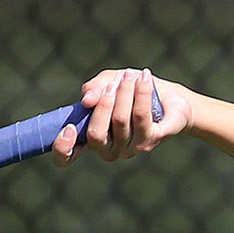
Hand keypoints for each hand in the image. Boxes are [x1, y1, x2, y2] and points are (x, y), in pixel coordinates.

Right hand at [54, 67, 191, 165]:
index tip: (69, 128)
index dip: (63, 148)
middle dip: (103, 103)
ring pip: (120, 121)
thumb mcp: (108, 82)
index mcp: (92, 139)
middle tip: (114, 84)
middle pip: (96, 133)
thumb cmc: (132, 91)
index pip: (68, 157)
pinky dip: (141, 93)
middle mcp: (110, 149)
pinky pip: (142, 116)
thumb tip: (87, 100)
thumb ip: (94, 88)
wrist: (170, 96)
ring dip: (125, 92)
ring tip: (132, 75)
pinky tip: (145, 78)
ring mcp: (131, 148)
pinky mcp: (151, 140)